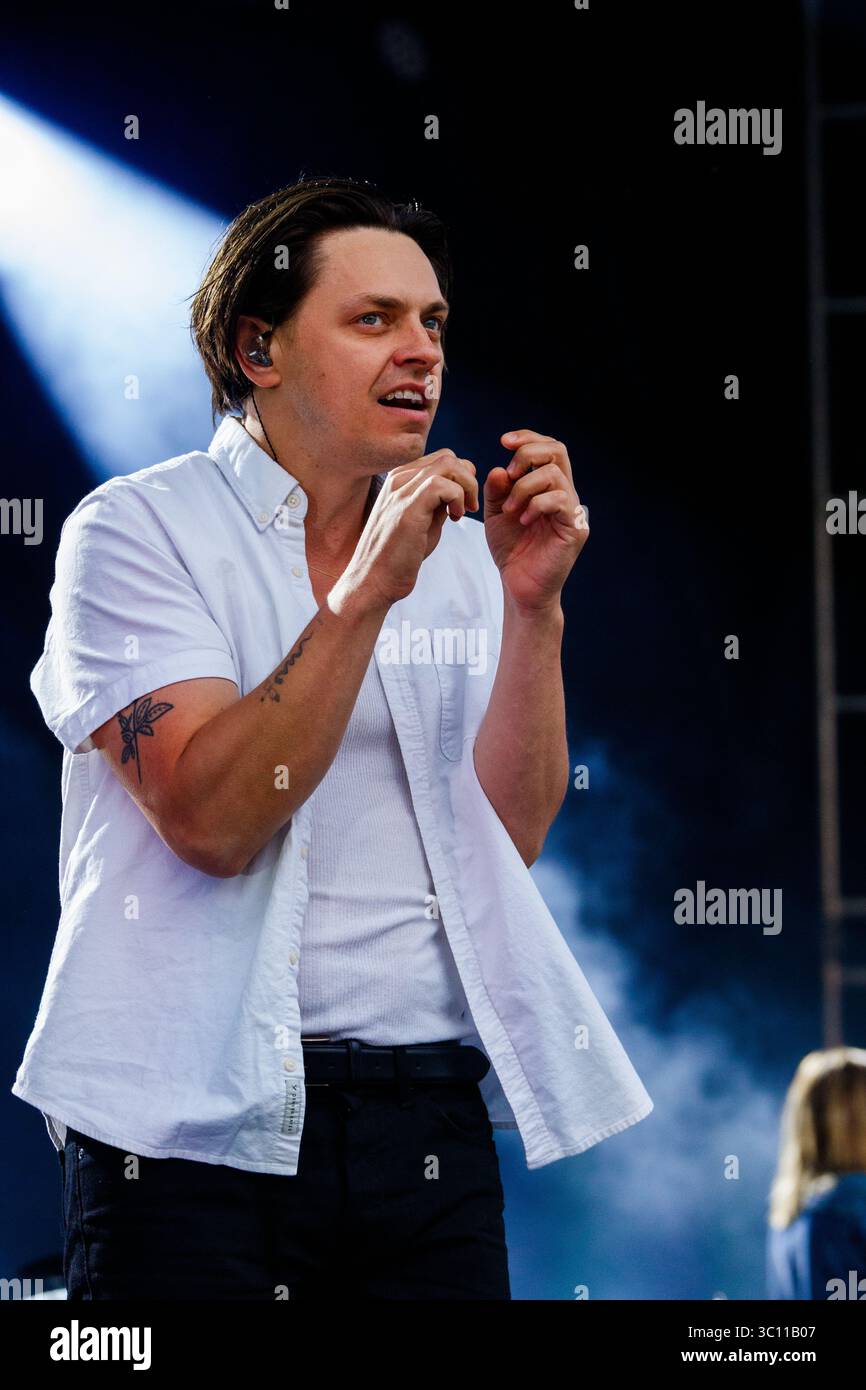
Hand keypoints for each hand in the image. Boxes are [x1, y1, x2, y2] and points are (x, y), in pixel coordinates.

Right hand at [343, 448, 478, 607]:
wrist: (374, 580)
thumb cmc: (398, 554)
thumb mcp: (423, 519)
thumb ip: (438, 501)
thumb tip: (461, 487)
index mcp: (400, 479)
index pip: (442, 458)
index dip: (461, 477)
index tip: (463, 504)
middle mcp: (398, 478)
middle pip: (448, 456)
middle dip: (468, 480)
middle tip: (468, 508)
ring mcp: (401, 490)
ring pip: (448, 464)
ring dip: (466, 488)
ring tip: (461, 513)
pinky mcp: (408, 507)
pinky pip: (443, 485)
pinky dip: (458, 499)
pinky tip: (454, 519)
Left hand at [483, 429, 588, 610]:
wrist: (519, 587)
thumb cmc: (511, 551)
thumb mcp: (496, 515)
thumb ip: (497, 490)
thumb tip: (501, 468)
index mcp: (548, 487)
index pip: (548, 449)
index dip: (528, 438)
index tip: (504, 441)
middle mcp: (564, 494)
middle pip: (558, 451)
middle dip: (528, 453)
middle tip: (509, 473)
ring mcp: (572, 511)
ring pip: (554, 475)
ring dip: (524, 487)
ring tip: (510, 510)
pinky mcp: (575, 528)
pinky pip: (558, 500)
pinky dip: (535, 504)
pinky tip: (522, 520)